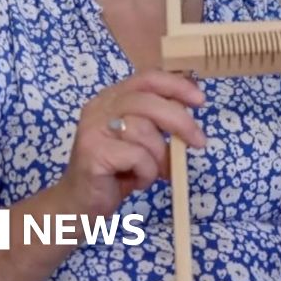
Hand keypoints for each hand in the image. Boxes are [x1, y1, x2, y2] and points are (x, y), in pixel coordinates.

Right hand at [57, 70, 205, 216]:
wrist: (81, 203)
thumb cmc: (116, 169)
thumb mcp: (142, 139)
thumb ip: (159, 120)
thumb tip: (192, 105)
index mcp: (113, 97)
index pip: (148, 78)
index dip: (176, 85)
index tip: (200, 100)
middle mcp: (100, 107)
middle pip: (148, 102)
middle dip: (180, 122)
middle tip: (199, 142)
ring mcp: (93, 128)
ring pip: (145, 132)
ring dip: (158, 157)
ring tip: (152, 171)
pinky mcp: (93, 152)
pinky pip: (138, 157)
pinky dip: (146, 173)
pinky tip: (136, 181)